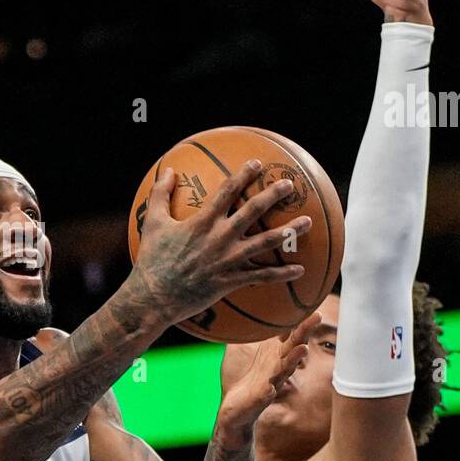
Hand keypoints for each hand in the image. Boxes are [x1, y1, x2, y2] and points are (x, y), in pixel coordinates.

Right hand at [132, 162, 308, 326]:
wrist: (154, 296)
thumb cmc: (152, 260)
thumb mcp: (153, 223)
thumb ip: (160, 194)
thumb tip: (169, 170)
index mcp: (202, 222)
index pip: (227, 192)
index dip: (243, 175)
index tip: (257, 164)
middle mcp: (220, 238)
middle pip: (253, 211)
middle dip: (273, 195)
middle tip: (291, 185)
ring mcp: (228, 260)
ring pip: (266, 242)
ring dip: (289, 231)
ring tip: (308, 222)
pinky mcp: (231, 280)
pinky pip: (262, 276)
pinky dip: (282, 273)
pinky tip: (300, 269)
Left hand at [216, 311, 320, 433]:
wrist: (237, 412)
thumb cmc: (249, 381)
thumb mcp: (256, 354)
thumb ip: (262, 336)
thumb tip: (260, 311)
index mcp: (277, 356)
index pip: (292, 335)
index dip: (301, 320)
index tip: (312, 302)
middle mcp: (277, 368)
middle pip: (293, 347)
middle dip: (305, 332)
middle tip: (318, 316)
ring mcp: (270, 384)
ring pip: (284, 370)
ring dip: (293, 359)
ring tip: (302, 349)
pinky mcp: (258, 400)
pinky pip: (264, 395)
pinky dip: (267, 391)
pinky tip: (270, 388)